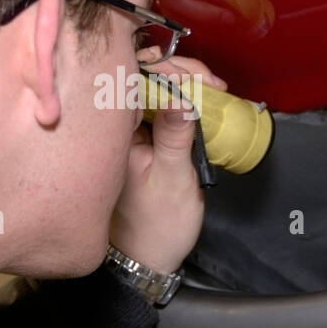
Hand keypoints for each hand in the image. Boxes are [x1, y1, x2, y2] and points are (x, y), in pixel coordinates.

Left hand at [108, 47, 226, 273]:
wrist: (149, 257)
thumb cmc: (156, 226)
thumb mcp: (172, 179)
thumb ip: (174, 136)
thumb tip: (180, 95)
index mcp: (111, 132)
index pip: (133, 78)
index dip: (169, 70)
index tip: (203, 82)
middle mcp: (114, 125)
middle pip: (143, 74)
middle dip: (182, 72)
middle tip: (215, 86)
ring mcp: (128, 129)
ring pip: (154, 86)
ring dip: (185, 82)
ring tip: (214, 91)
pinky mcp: (143, 136)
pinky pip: (161, 104)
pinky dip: (183, 97)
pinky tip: (203, 101)